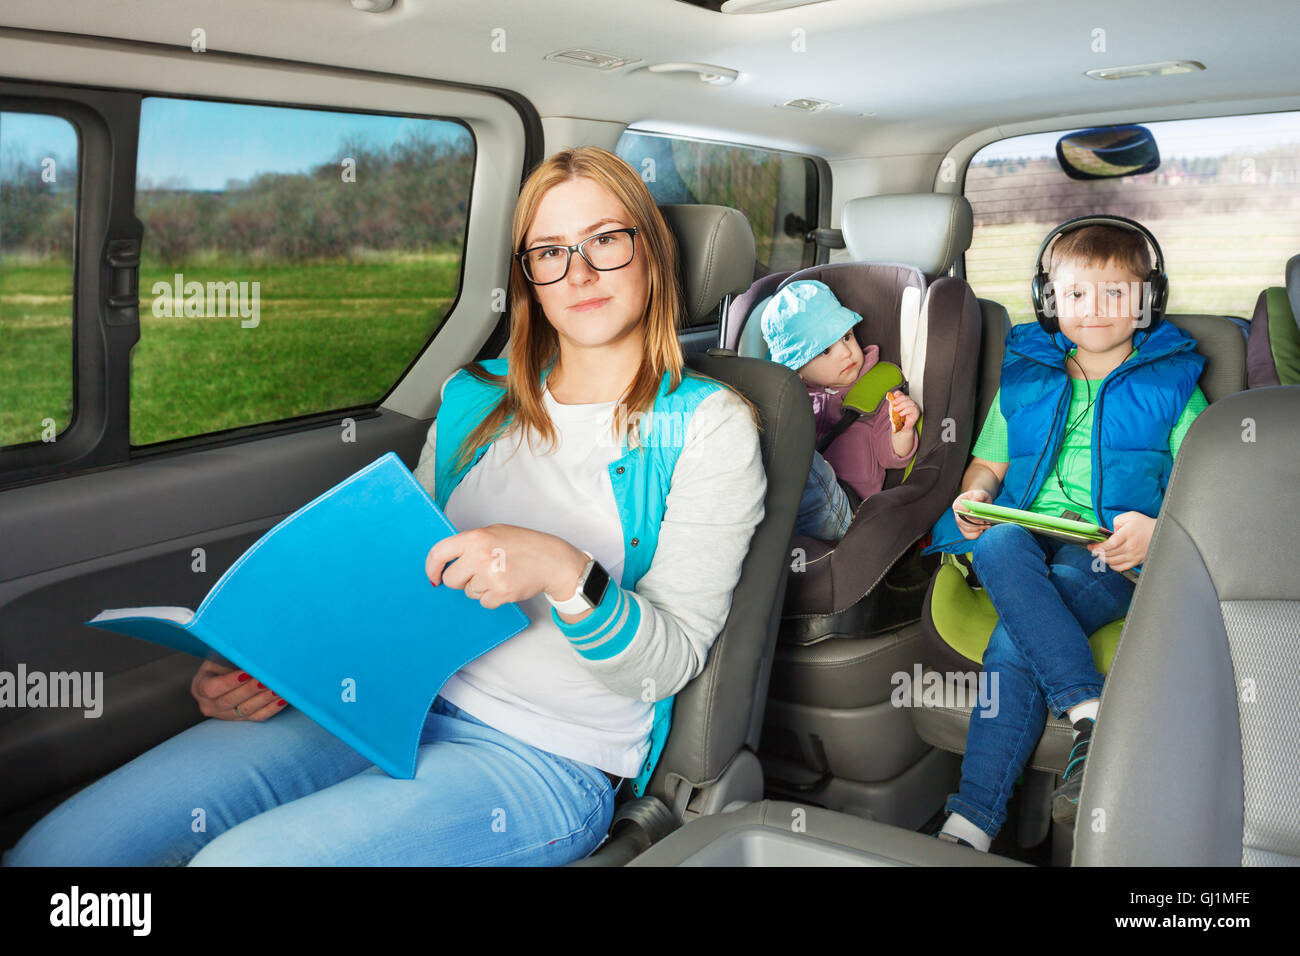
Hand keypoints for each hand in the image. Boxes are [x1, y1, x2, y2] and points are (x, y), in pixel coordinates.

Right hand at [190, 659, 285, 720]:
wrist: (229, 670)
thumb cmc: (226, 658)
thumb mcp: (222, 654)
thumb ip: (232, 655)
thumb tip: (248, 652)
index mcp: (200, 687)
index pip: (212, 688)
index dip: (229, 682)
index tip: (247, 672)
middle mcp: (209, 705)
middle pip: (230, 700)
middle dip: (251, 689)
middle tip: (267, 679)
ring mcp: (225, 715)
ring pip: (246, 710)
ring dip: (265, 698)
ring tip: (279, 688)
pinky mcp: (242, 719)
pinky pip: (258, 716)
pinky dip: (272, 708)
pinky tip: (283, 698)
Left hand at [426, 524, 585, 610]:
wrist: (552, 561)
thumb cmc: (524, 545)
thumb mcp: (495, 532)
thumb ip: (471, 543)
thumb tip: (448, 560)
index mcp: (475, 537)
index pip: (439, 553)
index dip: (432, 568)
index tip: (434, 576)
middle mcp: (480, 556)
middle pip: (451, 579)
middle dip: (460, 580)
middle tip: (478, 573)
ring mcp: (490, 576)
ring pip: (468, 592)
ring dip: (480, 588)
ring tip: (499, 575)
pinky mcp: (500, 593)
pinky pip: (483, 602)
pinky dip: (492, 598)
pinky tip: (506, 585)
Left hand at [888, 391, 919, 432]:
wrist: (901, 427)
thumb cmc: (897, 418)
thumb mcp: (892, 410)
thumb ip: (891, 404)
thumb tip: (889, 397)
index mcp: (903, 400)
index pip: (901, 394)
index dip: (898, 393)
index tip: (894, 395)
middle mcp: (909, 402)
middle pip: (906, 397)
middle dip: (899, 399)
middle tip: (894, 403)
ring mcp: (913, 406)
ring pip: (909, 402)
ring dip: (901, 405)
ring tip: (896, 410)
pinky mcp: (916, 412)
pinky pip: (912, 409)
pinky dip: (905, 411)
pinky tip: (901, 414)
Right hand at [953, 489, 993, 539]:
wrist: (982, 503)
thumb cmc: (980, 497)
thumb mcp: (980, 494)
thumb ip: (978, 497)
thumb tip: (975, 503)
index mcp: (958, 504)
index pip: (959, 508)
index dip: (966, 511)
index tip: (974, 512)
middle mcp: (957, 514)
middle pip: (961, 521)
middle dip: (973, 522)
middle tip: (984, 521)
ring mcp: (961, 523)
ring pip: (966, 529)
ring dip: (977, 529)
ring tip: (987, 526)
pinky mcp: (966, 530)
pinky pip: (968, 535)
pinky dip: (976, 535)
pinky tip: (982, 532)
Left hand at [1088, 511, 1155, 572]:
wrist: (1159, 532)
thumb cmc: (1144, 524)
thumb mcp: (1129, 516)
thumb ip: (1115, 521)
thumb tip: (1107, 531)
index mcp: (1127, 535)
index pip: (1108, 545)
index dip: (1097, 547)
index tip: (1091, 546)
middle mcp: (1130, 547)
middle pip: (1109, 554)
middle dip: (1098, 552)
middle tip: (1093, 549)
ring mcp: (1133, 556)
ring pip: (1113, 562)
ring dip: (1103, 559)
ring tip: (1100, 554)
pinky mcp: (1136, 561)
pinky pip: (1121, 568)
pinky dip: (1112, 565)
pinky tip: (1110, 560)